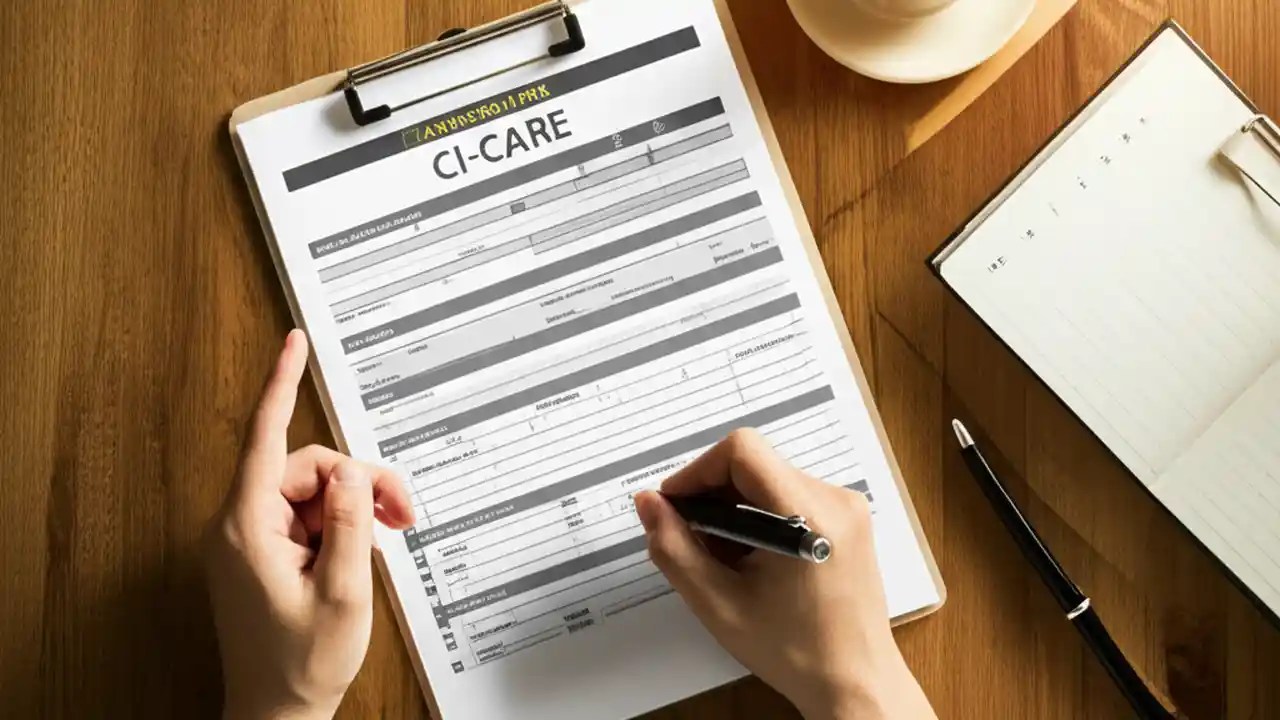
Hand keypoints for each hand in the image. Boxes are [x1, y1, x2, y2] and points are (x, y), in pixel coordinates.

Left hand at [204, 330, 415, 719]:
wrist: (278, 713)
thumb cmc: (302, 664)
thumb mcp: (344, 592)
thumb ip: (350, 523)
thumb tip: (349, 473)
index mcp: (246, 529)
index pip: (264, 437)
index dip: (280, 383)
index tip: (292, 344)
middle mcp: (239, 526)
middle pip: (306, 466)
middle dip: (358, 482)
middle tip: (402, 513)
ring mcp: (249, 540)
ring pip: (311, 489)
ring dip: (354, 505)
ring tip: (390, 533)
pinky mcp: (262, 552)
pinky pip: (306, 515)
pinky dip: (340, 524)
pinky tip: (364, 547)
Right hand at [633, 429, 935, 719]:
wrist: (854, 682)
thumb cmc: (795, 652)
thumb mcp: (719, 604)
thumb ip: (675, 548)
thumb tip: (648, 503)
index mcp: (810, 514)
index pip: (742, 452)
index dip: (697, 472)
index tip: (674, 507)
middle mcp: (835, 499)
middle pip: (754, 464)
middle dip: (713, 496)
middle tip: (692, 541)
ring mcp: (846, 508)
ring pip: (769, 479)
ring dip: (734, 508)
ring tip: (723, 558)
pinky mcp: (847, 519)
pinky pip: (789, 495)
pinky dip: (759, 516)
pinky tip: (750, 558)